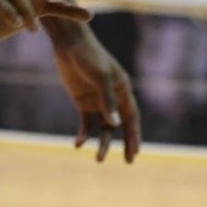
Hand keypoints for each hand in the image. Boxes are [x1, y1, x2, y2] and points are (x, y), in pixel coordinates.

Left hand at [51, 25, 141, 163]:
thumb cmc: (89, 56)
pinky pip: (86, 123)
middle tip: (128, 161)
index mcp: (123, 90)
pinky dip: (83, 134)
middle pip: (122, 125)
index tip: (136, 152)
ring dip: (102, 143)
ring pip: (104, 127)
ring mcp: (98, 100)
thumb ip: (107, 101)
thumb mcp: (99, 77)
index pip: (132, 117)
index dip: (135, 134)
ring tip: (98, 160)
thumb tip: (115, 125)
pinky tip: (77, 145)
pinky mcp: (82, 101)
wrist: (70, 45)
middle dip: (125, 143)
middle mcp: (113, 97)